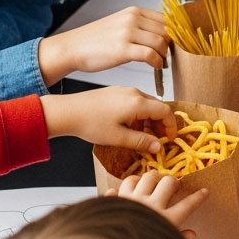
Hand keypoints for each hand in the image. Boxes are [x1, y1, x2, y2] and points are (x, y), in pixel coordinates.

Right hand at [38, 7, 167, 86]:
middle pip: (167, 30)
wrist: (72, 47)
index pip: (166, 19)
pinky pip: (151, 55)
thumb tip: (165, 36)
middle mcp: (133, 18)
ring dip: (164, 55)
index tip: (173, 45)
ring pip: (161, 42)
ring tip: (160, 62)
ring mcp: (127, 33)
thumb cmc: (97, 40)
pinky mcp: (122, 49)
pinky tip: (155, 67)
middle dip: (171, 45)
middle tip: (168, 56)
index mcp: (134, 11)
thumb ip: (141, 26)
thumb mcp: (121, 24)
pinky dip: (157, 62)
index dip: (174, 33)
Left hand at [40, 86, 176, 152]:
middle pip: (158, 106)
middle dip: (161, 125)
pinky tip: (129, 128)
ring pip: (147, 104)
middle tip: (157, 141)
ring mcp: (125, 90)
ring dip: (149, 121)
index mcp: (138, 102)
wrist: (68, 111)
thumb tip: (158, 147)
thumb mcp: (119, 137)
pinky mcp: (117, 92)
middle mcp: (134, 93)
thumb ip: (142, 142)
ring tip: (142, 137)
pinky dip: (139, 115)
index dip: (171, 126)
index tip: (168, 140)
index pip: (165, 111)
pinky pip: (136, 102)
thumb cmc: (91, 124)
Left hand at [110, 168, 208, 238]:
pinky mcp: (116, 201)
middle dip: (173, 182)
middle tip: (173, 187)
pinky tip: (130, 190)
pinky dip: (128, 186)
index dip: (198, 197)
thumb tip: (192, 234)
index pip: (188, 205)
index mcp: (167, 219)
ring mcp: (133, 200)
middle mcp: (151, 205)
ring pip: (147, 177)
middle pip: (168, 182)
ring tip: (152, 184)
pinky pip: (124, 184)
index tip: (205, 191)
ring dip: (151, 179)